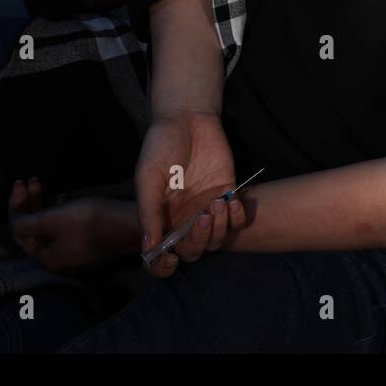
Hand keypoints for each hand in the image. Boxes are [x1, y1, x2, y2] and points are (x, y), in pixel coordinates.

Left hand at [8, 177, 139, 273]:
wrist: (131, 224)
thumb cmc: (91, 221)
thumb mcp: (55, 219)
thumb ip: (28, 222)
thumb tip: (13, 224)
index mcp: (46, 256)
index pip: (19, 231)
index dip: (16, 207)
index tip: (20, 184)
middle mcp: (55, 256)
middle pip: (31, 228)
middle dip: (28, 203)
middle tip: (30, 180)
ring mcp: (69, 247)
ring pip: (45, 224)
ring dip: (40, 203)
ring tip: (40, 182)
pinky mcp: (81, 238)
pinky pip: (58, 224)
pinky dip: (54, 208)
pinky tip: (59, 195)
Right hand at [136, 112, 247, 277]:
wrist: (188, 118)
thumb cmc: (161, 145)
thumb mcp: (148, 177)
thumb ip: (149, 212)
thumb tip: (149, 247)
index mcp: (160, 217)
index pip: (160, 255)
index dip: (163, 266)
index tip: (171, 260)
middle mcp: (183, 217)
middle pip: (193, 251)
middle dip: (200, 241)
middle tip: (202, 217)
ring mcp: (206, 207)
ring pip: (216, 239)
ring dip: (219, 228)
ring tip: (217, 203)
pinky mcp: (227, 193)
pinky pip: (236, 220)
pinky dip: (237, 218)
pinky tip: (232, 201)